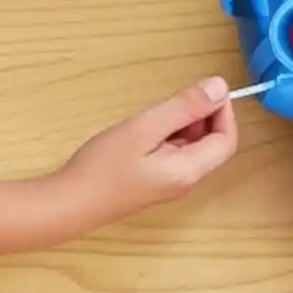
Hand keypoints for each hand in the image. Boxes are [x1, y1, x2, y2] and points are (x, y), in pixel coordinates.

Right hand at [59, 76, 238, 225]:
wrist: (66, 205)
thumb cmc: (102, 167)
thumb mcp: (145, 128)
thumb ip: (184, 107)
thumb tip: (219, 87)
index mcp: (190, 171)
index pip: (226, 140)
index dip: (223, 112)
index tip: (205, 90)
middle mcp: (185, 180)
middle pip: (211, 143)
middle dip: (202, 116)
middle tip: (174, 100)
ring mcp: (168, 183)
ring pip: (191, 147)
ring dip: (182, 124)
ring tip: (154, 114)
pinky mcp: (153, 181)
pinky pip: (173, 153)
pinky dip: (168, 135)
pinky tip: (144, 129)